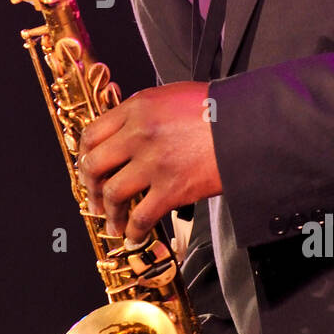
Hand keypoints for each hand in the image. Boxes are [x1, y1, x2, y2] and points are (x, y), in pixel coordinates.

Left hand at [77, 82, 222, 244]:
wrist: (248, 125)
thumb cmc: (217, 109)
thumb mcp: (171, 97)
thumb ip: (144, 113)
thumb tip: (126, 133)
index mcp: (137, 108)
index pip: (93, 134)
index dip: (84, 155)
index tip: (87, 168)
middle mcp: (139, 134)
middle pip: (95, 165)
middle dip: (91, 186)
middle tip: (95, 198)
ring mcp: (154, 162)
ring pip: (113, 193)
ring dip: (110, 213)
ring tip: (113, 222)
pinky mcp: (172, 188)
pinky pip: (141, 216)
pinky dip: (134, 231)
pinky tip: (134, 236)